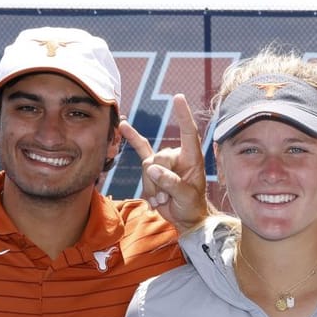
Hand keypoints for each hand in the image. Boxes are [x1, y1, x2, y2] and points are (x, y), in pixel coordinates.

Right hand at [119, 93, 207, 229]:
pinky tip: (124, 126)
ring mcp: (164, 161)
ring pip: (146, 167)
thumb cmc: (192, 206)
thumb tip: (152, 168)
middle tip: (167, 197)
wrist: (185, 218)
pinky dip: (132, 139)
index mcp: (192, 158)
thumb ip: (171, 182)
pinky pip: (141, 150)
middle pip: (157, 157)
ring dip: (151, 187)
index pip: (188, 132)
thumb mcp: (186, 197)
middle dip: (157, 180)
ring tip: (162, 200)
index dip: (183, 116)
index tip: (178, 98)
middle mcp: (177, 156)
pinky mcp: (153, 169)